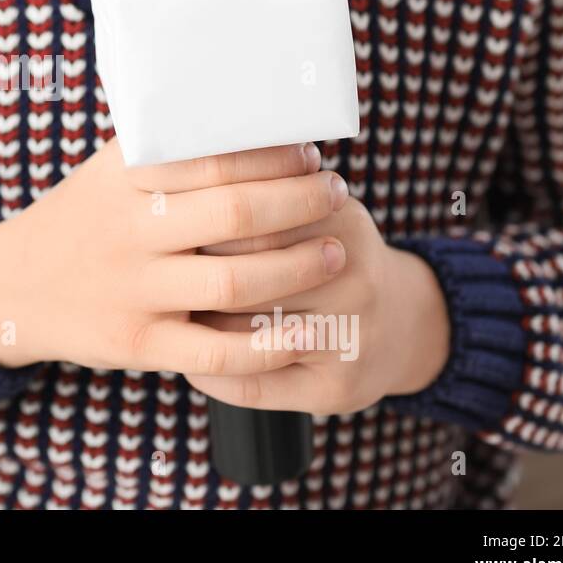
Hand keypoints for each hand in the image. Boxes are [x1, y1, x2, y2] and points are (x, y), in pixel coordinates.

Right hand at [0, 138, 346, 377]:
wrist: (12, 287)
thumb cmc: (82, 218)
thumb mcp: (107, 170)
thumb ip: (164, 144)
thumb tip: (238, 100)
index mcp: (124, 179)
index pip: (216, 159)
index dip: (275, 156)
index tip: (309, 153)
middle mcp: (128, 232)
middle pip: (236, 214)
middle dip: (302, 203)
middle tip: (335, 194)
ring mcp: (133, 291)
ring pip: (235, 283)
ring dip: (299, 267)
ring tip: (335, 251)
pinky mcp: (138, 344)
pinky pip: (216, 353)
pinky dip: (269, 344)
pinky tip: (306, 328)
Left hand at [188, 197, 450, 414]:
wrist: (403, 323)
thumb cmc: (333, 256)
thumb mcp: (316, 210)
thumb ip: (264, 189)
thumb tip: (185, 173)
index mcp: (340, 223)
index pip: (248, 219)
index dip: (198, 227)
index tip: (166, 227)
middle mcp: (352, 279)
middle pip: (244, 278)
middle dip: (193, 277)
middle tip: (158, 275)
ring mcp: (350, 337)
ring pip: (245, 335)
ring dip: (197, 328)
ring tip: (170, 316)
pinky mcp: (337, 388)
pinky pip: (254, 386)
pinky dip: (212, 375)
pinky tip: (191, 361)